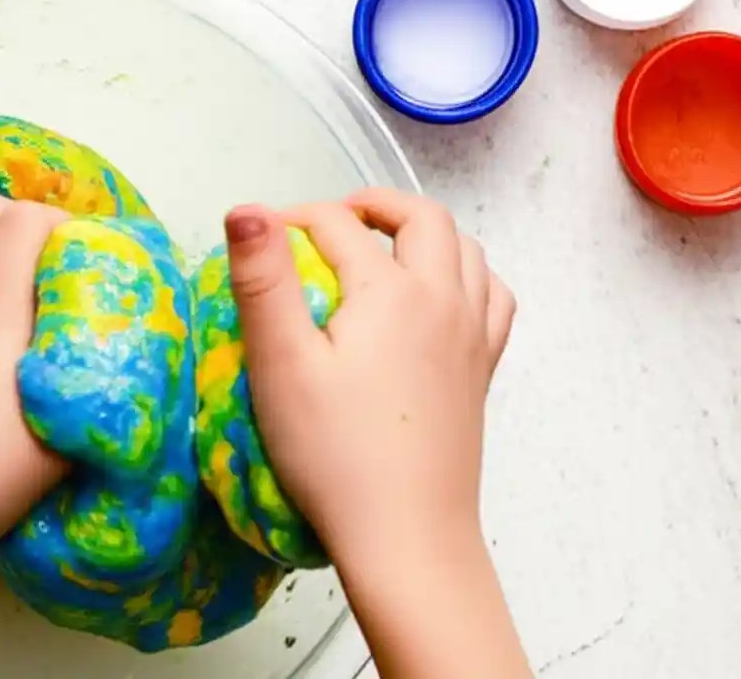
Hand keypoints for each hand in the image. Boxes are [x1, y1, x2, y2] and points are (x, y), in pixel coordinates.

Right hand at [222, 188, 526, 677]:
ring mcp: (472, 335)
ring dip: (423, 231)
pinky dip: (467, 274)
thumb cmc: (334, 455)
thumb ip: (263, 281)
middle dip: (372, 205)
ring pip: (466, 249)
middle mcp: (445, 300)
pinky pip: (493, 296)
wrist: (407, 535)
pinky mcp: (482, 371)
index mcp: (392, 292)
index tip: (260, 239)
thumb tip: (247, 210)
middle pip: (421, 218)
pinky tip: (441, 295)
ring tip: (382, 248)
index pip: (338, 225)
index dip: (294, 220)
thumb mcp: (281, 365)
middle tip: (329, 220)